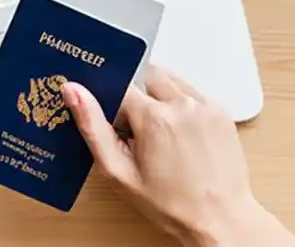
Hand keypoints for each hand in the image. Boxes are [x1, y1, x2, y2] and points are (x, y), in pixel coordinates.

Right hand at [63, 67, 294, 246]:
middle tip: (138, 130)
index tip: (116, 121)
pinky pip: (191, 92)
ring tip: (162, 134)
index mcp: (154, 117)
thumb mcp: (120, 171)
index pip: (120, 86)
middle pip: (146, 76)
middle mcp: (182, 104)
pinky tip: (181, 133)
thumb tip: (73, 91)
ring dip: (160, 97)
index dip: (114, 103)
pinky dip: (181, 105)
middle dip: (137, 97)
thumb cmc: (171, 203)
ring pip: (169, 80)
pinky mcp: (221, 108)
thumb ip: (93, 127)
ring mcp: (205, 104)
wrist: (219, 217)